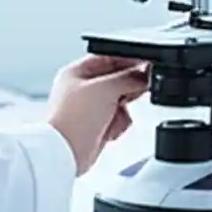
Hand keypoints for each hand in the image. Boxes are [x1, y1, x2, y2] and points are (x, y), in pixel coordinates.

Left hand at [46, 55, 149, 174]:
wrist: (65, 153)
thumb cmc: (72, 119)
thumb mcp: (106, 89)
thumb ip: (129, 78)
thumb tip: (145, 74)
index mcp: (77, 72)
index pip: (109, 58)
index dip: (129, 60)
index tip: (146, 66)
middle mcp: (82, 89)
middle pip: (117, 79)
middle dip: (127, 89)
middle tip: (132, 93)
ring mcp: (90, 108)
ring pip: (120, 100)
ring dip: (122, 109)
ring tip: (114, 115)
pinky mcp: (96, 126)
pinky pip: (118, 118)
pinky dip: (118, 123)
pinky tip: (111, 128)